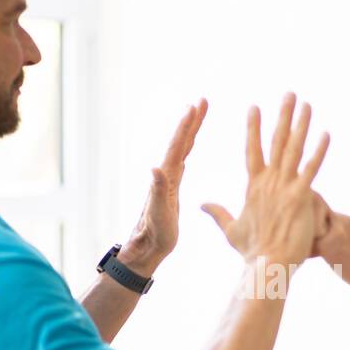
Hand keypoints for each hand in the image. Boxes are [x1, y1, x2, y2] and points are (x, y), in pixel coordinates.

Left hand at [124, 99, 207, 264]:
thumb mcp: (158, 213)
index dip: (186, 126)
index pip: (177, 146)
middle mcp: (166, 175)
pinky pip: (183, 162)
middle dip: (192, 121)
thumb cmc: (154, 234)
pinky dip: (188, 150)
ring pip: (182, 149)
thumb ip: (156, 190)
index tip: (195, 106)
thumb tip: (155, 168)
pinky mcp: (172, 190)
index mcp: (166, 177)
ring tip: (198, 115)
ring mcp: (169, 181)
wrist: (147, 248)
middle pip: (181, 142)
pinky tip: (189, 149)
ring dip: (191, 131)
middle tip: (202, 101)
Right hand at [201, 92, 329, 266]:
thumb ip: (217, 213)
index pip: (252, 151)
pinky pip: (311, 169)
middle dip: (283, 116)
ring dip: (301, 125)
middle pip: (275, 142)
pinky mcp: (300, 197)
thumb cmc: (251, 252)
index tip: (254, 107)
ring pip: (293, 149)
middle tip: (289, 94)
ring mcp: (284, 188)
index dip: (253, 128)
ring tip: (306, 104)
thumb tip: (201, 205)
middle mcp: (268, 182)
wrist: (267, 266)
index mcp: (253, 187)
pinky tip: (326, 134)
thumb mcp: (231, 230)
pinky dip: (318, 152)